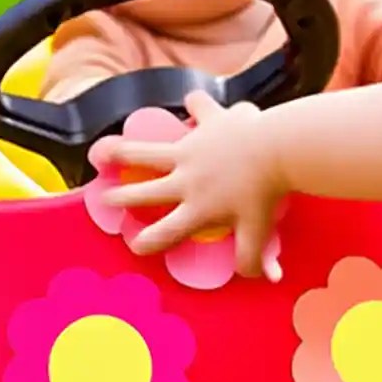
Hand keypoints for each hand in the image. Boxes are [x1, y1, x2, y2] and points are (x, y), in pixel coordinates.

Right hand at [97, 91, 289, 279]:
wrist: (279, 149)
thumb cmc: (269, 193)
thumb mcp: (260, 231)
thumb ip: (256, 256)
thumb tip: (266, 278)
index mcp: (197, 208)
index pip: (164, 233)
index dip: (146, 243)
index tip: (136, 246)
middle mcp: (186, 179)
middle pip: (143, 192)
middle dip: (121, 198)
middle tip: (105, 198)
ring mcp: (191, 149)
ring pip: (148, 150)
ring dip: (122, 150)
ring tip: (102, 151)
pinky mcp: (209, 122)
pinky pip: (199, 106)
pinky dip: (196, 104)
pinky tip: (191, 102)